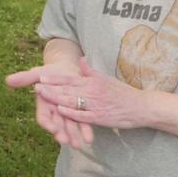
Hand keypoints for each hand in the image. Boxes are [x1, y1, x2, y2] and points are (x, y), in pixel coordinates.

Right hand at [6, 62, 93, 148]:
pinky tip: (90, 138)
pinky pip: (82, 123)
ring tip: (78, 145)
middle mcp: (55, 112)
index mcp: (44, 105)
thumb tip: (7, 80)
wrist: (68, 69)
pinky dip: (86, 130)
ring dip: (73, 137)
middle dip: (61, 134)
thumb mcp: (37, 73)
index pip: (43, 117)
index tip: (52, 128)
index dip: (47, 123)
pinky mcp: (79, 113)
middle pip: (57, 126)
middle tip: (66, 142)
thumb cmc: (50, 72)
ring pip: (69, 127)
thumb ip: (25, 78)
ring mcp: (67, 114)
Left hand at [33, 57, 147, 129]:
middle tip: (35, 86)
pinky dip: (72, 113)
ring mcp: (95, 104)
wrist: (141, 106)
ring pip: (72, 101)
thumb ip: (91, 71)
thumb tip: (81, 59)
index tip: (40, 76)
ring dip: (57, 99)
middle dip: (51, 88)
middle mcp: (92, 91)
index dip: (54, 78)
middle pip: (67, 90)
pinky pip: (83, 115)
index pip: (69, 79)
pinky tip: (61, 111)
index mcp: (92, 82)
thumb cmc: (123, 92)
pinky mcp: (100, 117)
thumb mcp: (106, 78)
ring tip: (43, 96)